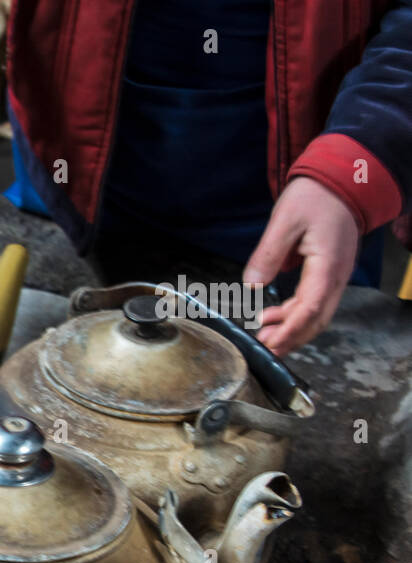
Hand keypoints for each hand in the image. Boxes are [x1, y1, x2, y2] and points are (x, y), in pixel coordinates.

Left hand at [243, 177, 360, 355]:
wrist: (340, 182)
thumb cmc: (314, 197)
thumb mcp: (284, 221)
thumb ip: (268, 254)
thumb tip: (252, 284)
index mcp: (328, 265)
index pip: (310, 308)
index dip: (290, 330)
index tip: (271, 344)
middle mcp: (337, 275)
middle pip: (317, 318)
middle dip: (292, 337)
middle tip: (266, 349)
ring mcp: (335, 275)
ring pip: (317, 313)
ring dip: (293, 328)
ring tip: (265, 336)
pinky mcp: (329, 273)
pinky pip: (315, 301)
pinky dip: (295, 314)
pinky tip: (274, 317)